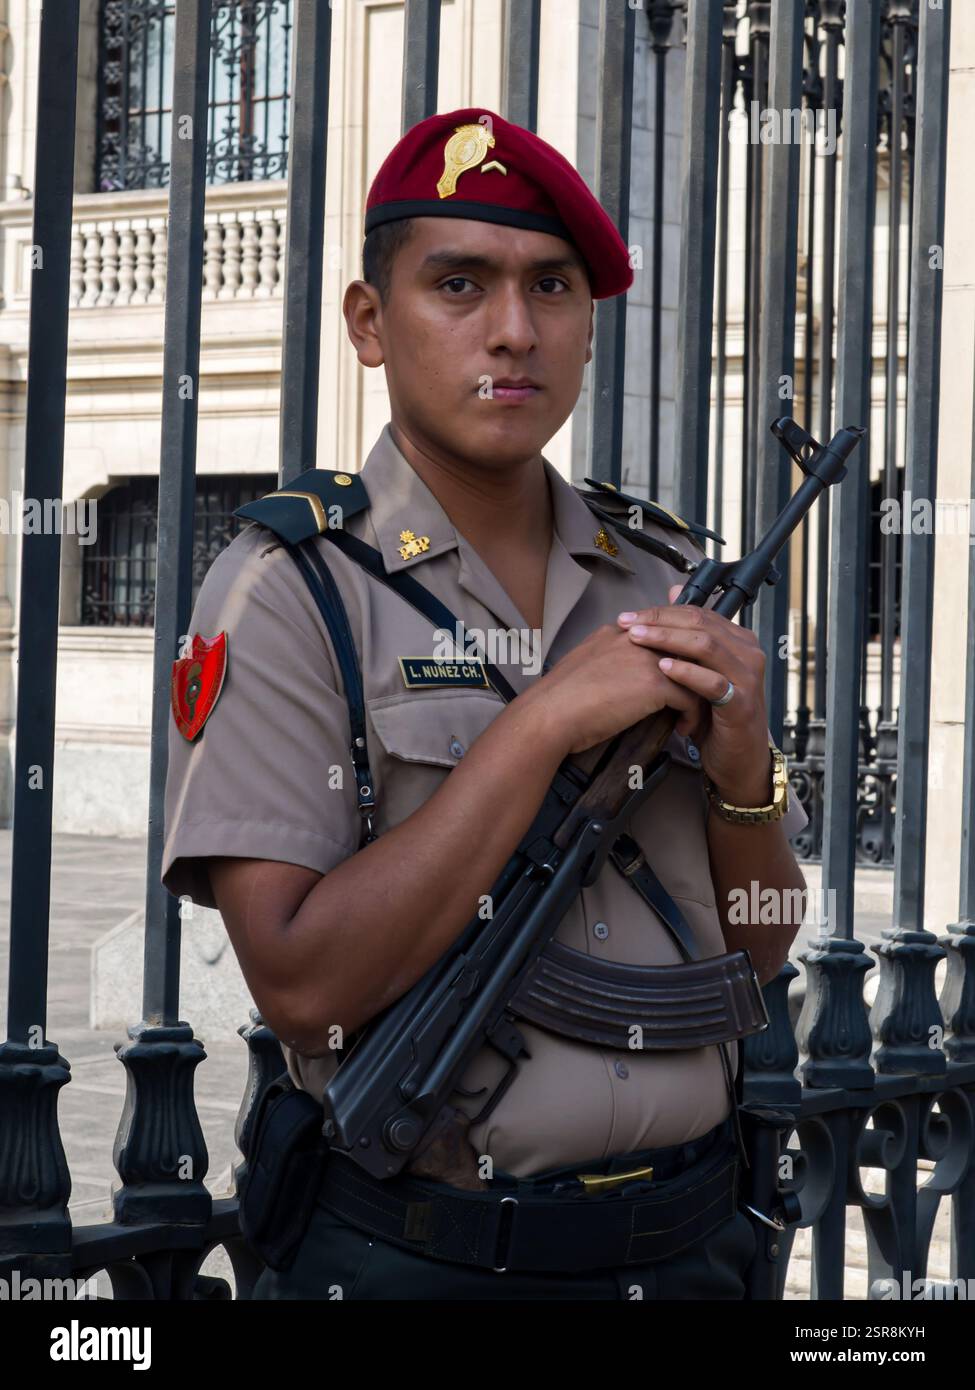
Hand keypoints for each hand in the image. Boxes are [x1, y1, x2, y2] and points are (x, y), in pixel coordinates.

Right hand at [524, 620, 707, 755]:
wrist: (549, 714)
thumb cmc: (558, 702)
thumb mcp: (582, 668)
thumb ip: (605, 664)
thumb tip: (615, 678)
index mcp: (615, 633)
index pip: (659, 633)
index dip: (674, 654)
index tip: (681, 674)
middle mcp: (634, 639)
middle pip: (682, 646)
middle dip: (694, 670)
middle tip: (698, 692)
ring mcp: (646, 659)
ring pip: (692, 672)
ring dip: (697, 694)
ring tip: (694, 715)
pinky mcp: (654, 684)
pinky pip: (690, 697)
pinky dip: (692, 714)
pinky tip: (683, 728)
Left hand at [617, 585, 772, 803]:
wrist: (737, 760)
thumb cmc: (716, 716)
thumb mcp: (700, 671)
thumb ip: (688, 635)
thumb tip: (672, 592)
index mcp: (738, 640)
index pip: (698, 613)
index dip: (661, 612)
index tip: (629, 616)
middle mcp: (747, 653)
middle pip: (700, 623)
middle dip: (660, 621)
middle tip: (628, 624)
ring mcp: (748, 677)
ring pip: (706, 646)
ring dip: (668, 640)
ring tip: (639, 640)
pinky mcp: (742, 703)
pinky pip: (712, 682)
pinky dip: (686, 672)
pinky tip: (663, 669)